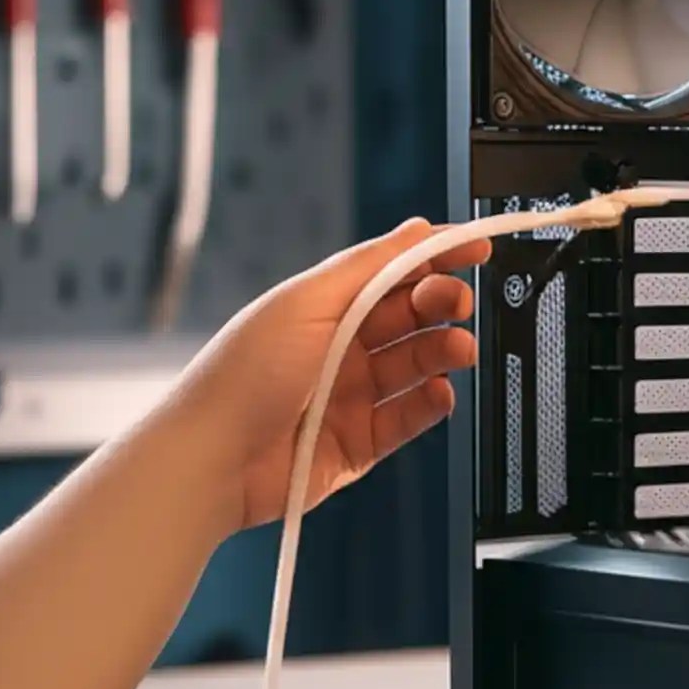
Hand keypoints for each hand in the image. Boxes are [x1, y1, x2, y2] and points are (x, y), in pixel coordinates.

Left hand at [171, 218, 488, 531]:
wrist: (212, 460)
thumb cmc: (242, 376)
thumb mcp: (307, 302)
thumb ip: (368, 265)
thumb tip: (417, 229)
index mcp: (324, 305)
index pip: (392, 271)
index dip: (436, 257)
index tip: (476, 250)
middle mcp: (339, 347)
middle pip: (408, 317)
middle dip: (440, 304)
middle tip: (458, 304)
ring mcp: (350, 395)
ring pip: (415, 366)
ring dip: (443, 352)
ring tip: (459, 351)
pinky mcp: (358, 443)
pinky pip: (407, 418)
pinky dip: (430, 404)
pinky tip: (439, 393)